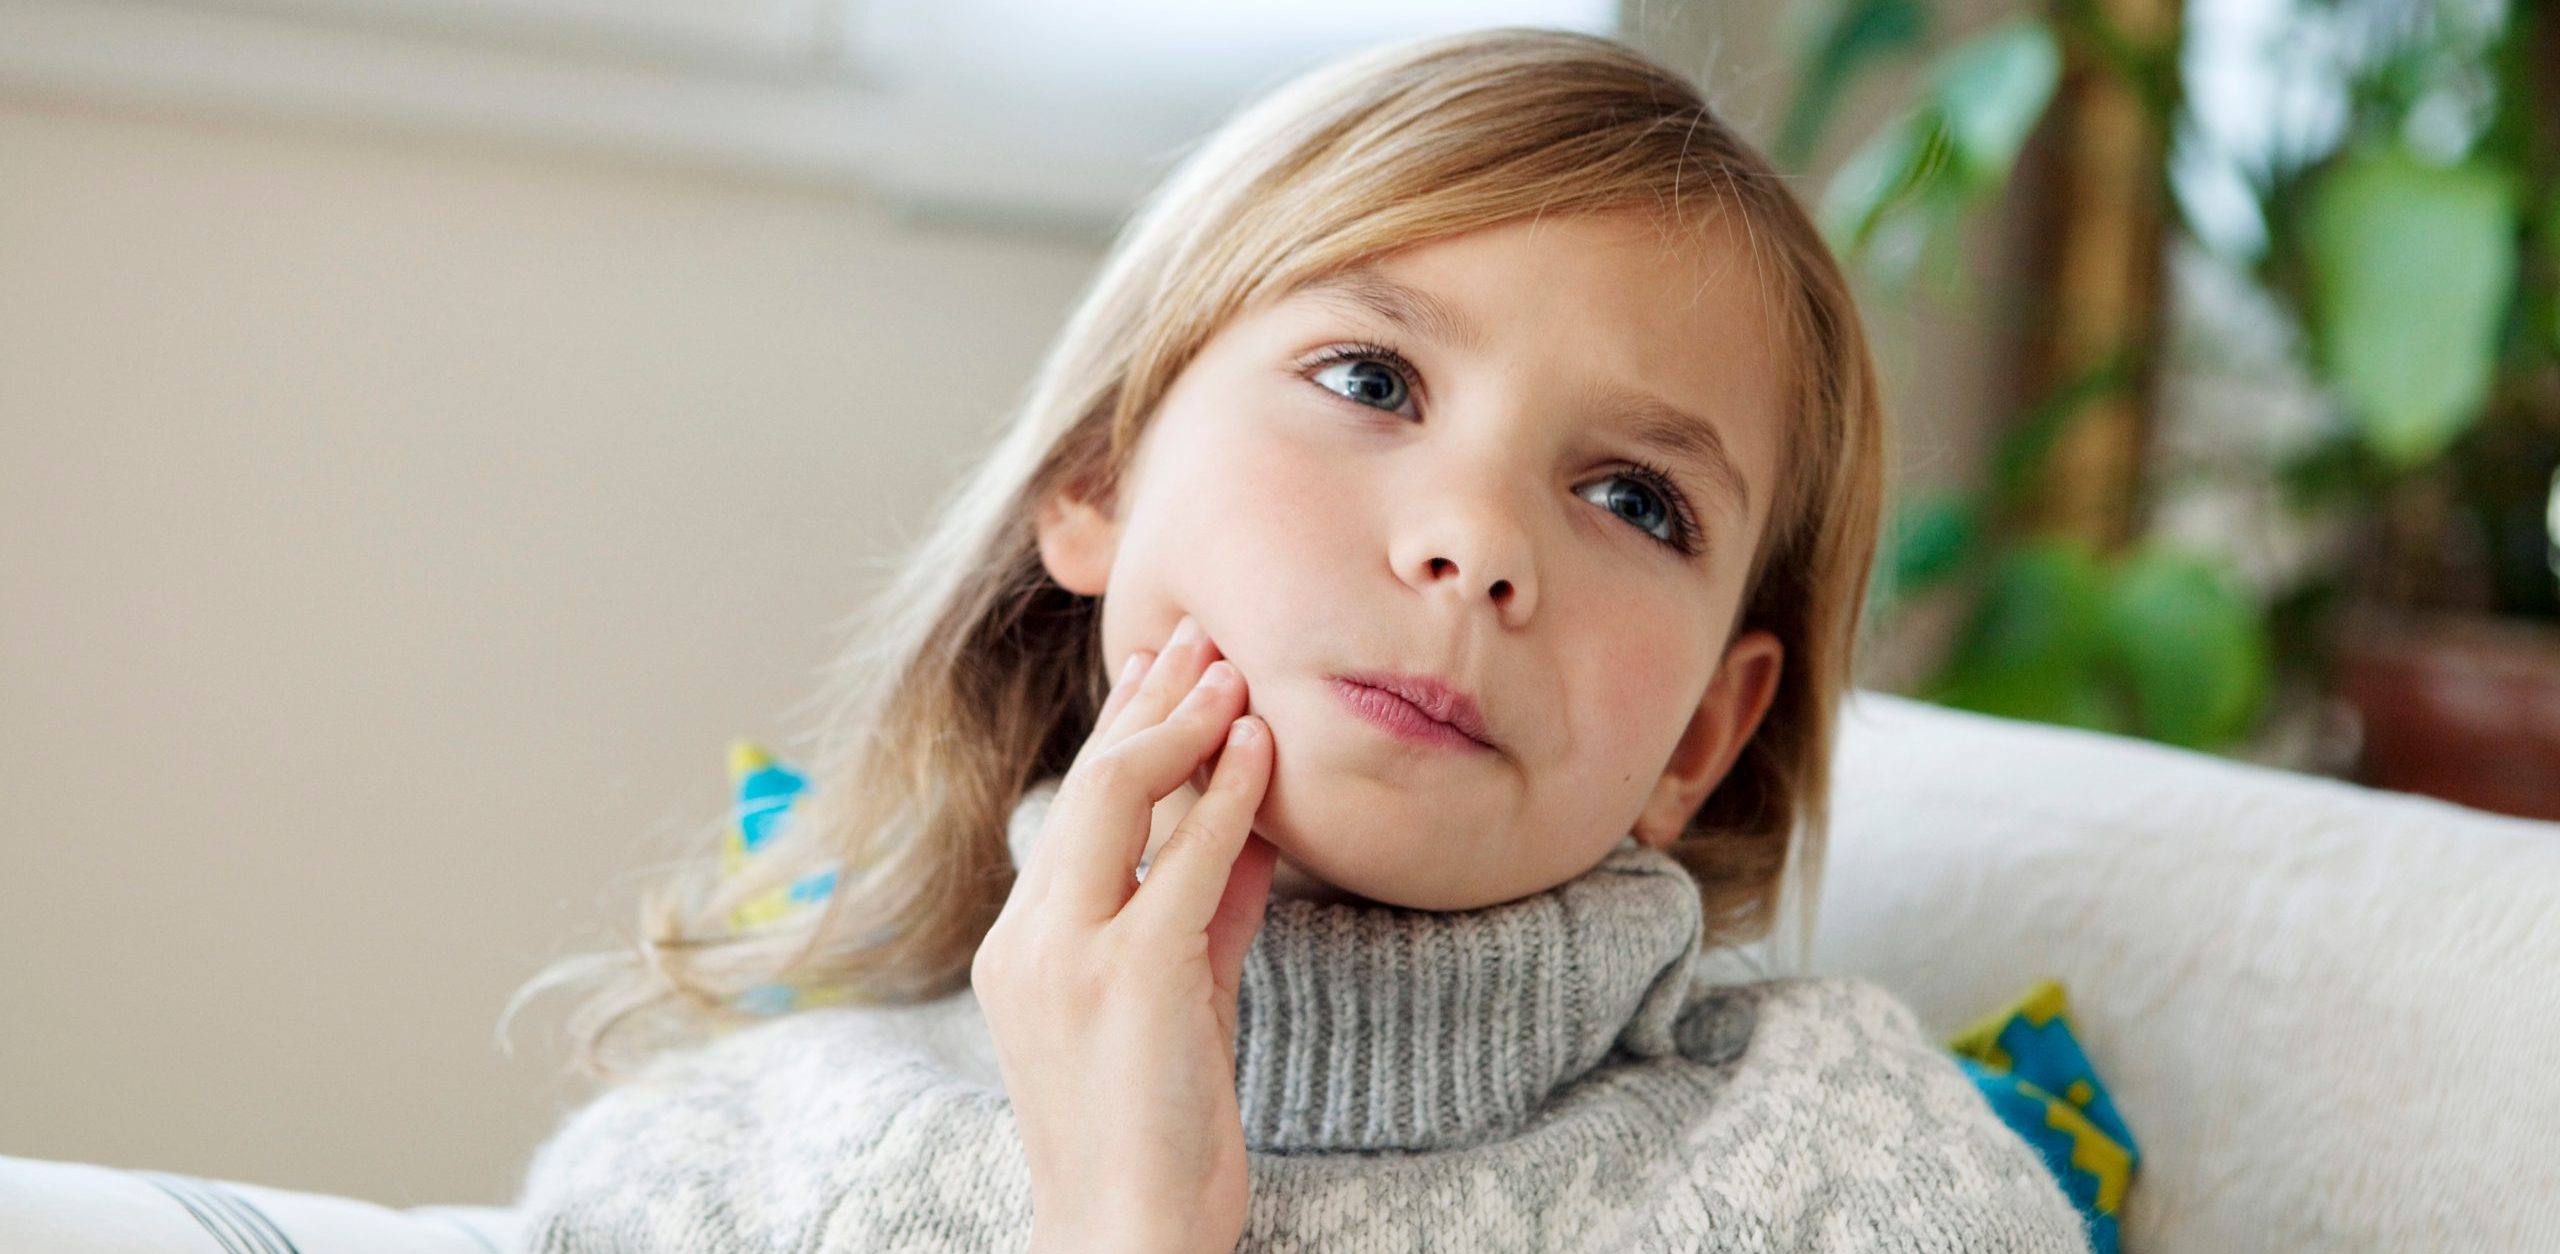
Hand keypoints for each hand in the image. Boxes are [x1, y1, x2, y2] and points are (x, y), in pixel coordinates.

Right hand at [973, 613, 1278, 1253]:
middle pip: (1087, 786)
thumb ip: (1205, 912)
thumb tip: (1250, 828)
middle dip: (1148, 702)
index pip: (1076, 811)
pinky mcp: (1129, 978)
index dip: (1124, 731)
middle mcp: (1029, 940)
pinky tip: (1260, 746)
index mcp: (1024, 947)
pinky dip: (1227, 794)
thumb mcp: (1182, 1000)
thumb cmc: (1156, 1135)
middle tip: (1199, 636)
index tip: (1164, 673)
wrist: (1127, 1237)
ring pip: (1119, 798)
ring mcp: (1071, 956)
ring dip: (1184, 722)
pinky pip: (1185, 860)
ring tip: (1234, 667)